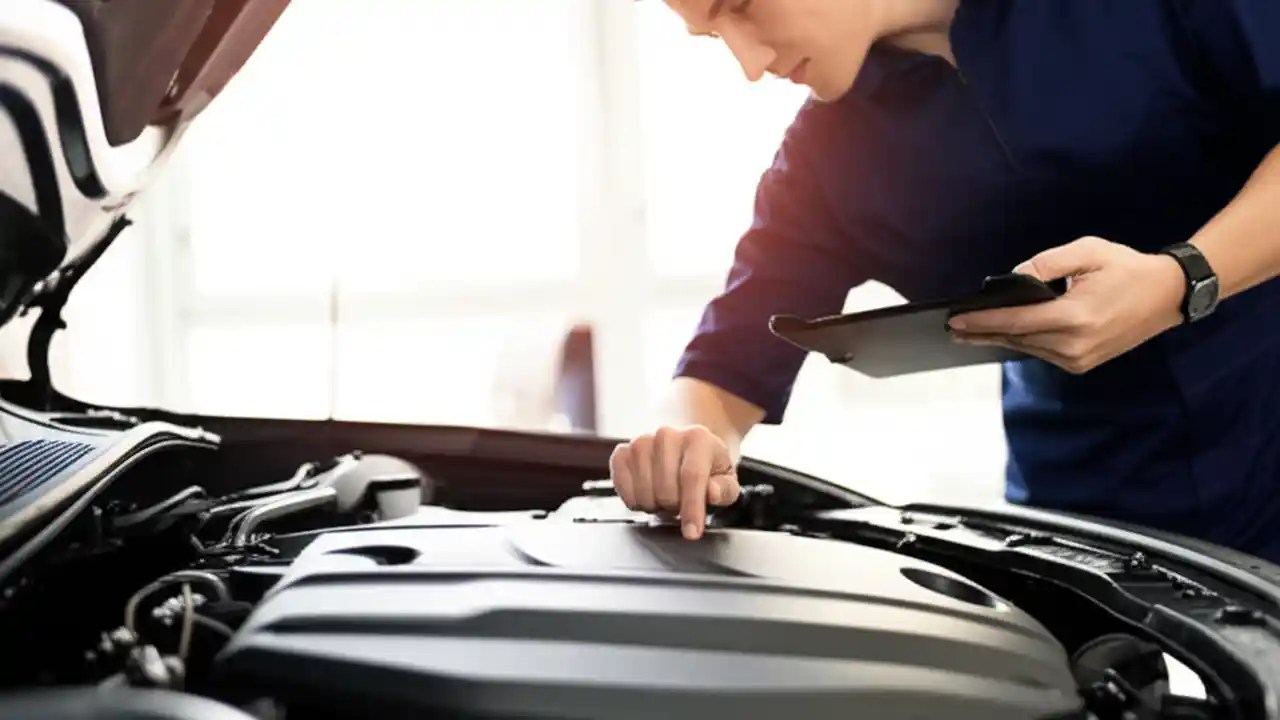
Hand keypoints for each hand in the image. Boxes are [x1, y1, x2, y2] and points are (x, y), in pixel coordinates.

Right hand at [609, 425, 740, 539]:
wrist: (685, 449)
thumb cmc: (706, 467)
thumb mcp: (726, 481)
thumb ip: (724, 490)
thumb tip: (712, 493)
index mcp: (698, 438)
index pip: (692, 476)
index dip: (691, 508)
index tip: (692, 532)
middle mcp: (667, 435)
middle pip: (666, 489)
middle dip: (675, 507)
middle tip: (681, 502)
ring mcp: (641, 442)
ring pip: (644, 492)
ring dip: (655, 504)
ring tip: (665, 496)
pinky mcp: (621, 452)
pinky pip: (622, 488)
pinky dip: (634, 500)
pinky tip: (647, 493)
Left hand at [947, 236, 1186, 373]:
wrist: (1167, 296)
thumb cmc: (1127, 269)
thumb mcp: (1087, 251)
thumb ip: (1046, 264)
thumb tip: (1013, 277)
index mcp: (1075, 317)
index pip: (1015, 322)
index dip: (981, 321)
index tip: (955, 319)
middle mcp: (1075, 345)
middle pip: (1016, 338)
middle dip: (983, 332)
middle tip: (953, 328)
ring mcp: (1079, 359)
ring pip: (1027, 348)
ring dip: (1000, 338)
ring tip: (971, 331)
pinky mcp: (1082, 364)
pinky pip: (1043, 352)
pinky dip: (1023, 342)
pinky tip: (1005, 333)